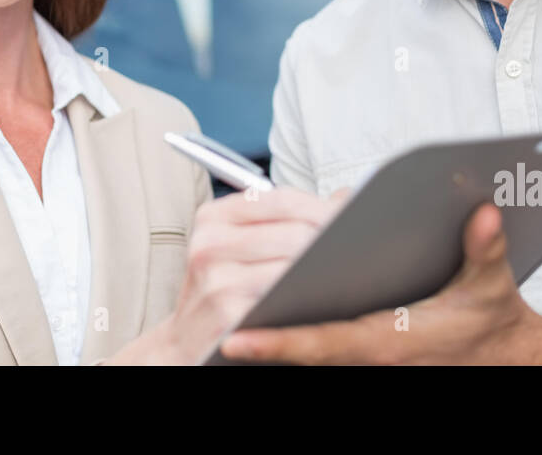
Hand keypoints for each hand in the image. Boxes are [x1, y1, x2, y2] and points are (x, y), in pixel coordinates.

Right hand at [156, 186, 347, 363]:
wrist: (183, 345)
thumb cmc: (221, 292)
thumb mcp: (239, 247)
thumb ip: (287, 218)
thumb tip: (347, 197)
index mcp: (214, 218)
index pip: (283, 200)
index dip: (325, 208)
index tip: (353, 218)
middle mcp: (209, 244)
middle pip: (296, 232)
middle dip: (332, 241)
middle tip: (358, 249)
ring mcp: (216, 280)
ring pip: (295, 265)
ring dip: (327, 270)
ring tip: (348, 271)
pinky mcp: (228, 315)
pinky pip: (284, 300)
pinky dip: (309, 299)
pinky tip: (324, 298)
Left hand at [217, 201, 541, 363]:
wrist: (502, 357)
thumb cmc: (489, 323)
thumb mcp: (491, 288)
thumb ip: (486, 250)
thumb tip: (484, 214)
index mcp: (391, 341)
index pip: (325, 344)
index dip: (279, 342)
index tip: (236, 340)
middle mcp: (369, 354)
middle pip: (303, 343)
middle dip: (264, 327)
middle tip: (221, 313)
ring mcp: (364, 356)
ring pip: (306, 346)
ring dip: (275, 324)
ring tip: (237, 304)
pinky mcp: (364, 350)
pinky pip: (320, 343)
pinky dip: (294, 327)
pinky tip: (276, 296)